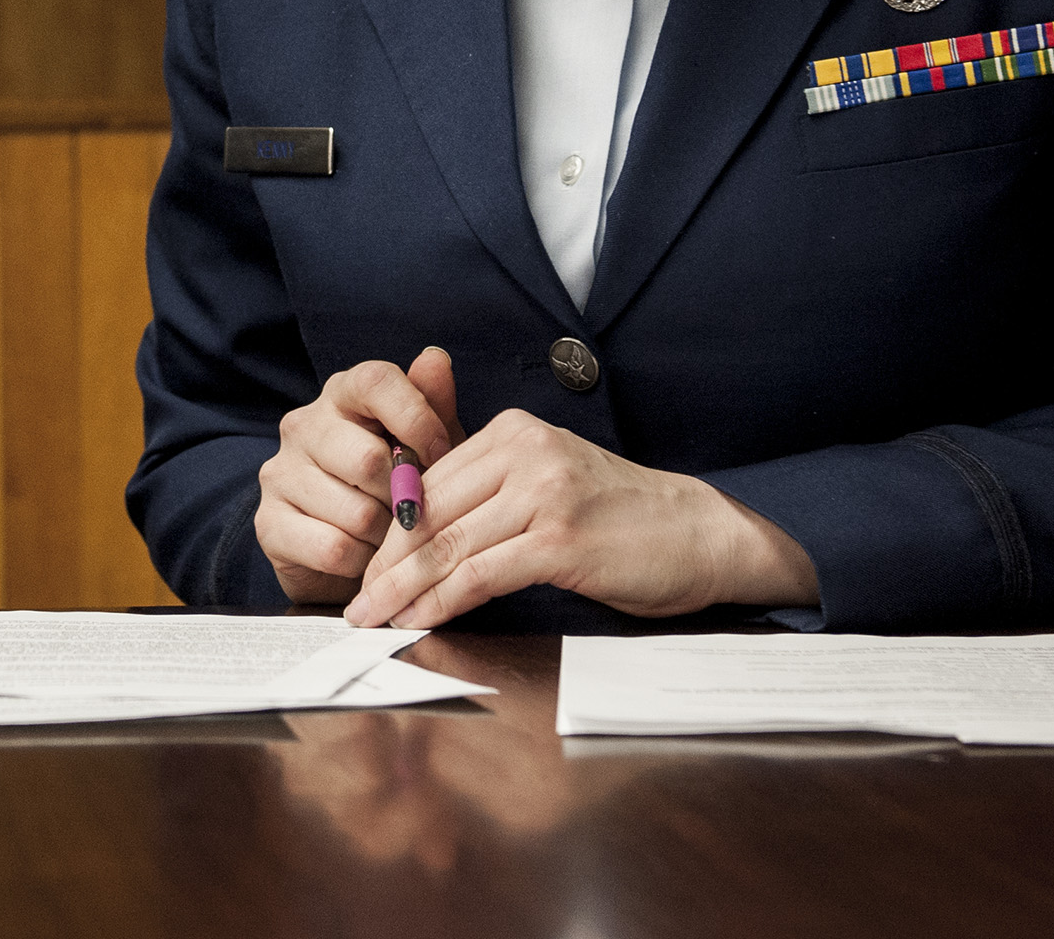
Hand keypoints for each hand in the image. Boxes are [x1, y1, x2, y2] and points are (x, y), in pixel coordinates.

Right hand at [256, 348, 467, 602]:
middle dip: (405, 497)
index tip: (441, 454)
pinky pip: (333, 549)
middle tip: (414, 511)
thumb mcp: (428, 448)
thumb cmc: (398, 488)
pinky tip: (363, 557)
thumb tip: (435, 357)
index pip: (375, 381)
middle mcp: (303, 425)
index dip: (417, 419)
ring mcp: (279, 473)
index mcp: (342, 394)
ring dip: (386, 538)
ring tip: (388, 537)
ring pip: (356, 513)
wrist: (353, 555)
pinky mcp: (267, 523)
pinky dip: (361, 563)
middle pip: (368, 459)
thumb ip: (433, 405)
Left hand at [342, 407, 817, 627]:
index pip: (428, 480)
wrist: (698, 535)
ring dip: (402, 589)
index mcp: (513, 432)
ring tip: (372, 619)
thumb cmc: (619, 519)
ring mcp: (543, 493)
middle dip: (385, 562)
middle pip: (429, 512)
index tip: (363, 565)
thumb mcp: (547, 483)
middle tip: (355, 602)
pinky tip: (419, 622)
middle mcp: (524, 452)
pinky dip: (442, 601)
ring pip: (448, 545)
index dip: (388, 528)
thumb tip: (417, 527)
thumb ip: (489, 491)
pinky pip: (481, 574)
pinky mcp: (561, 540)